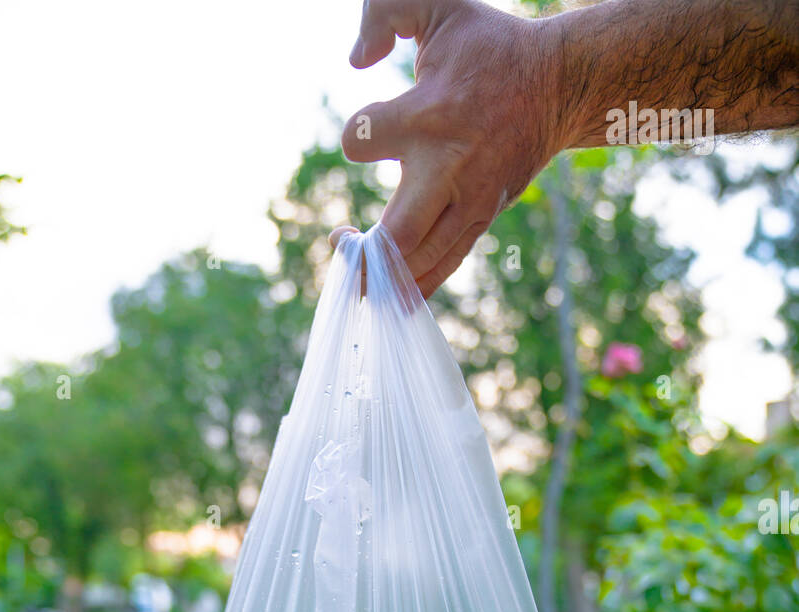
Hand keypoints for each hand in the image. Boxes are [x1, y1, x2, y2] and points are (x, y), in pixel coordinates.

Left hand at [332, 0, 566, 297]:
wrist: (558, 87)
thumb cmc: (489, 49)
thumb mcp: (440, 5)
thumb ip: (386, 12)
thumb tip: (357, 59)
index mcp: (430, 115)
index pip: (362, 140)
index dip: (353, 137)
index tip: (361, 135)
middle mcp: (448, 169)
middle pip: (398, 235)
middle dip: (360, 253)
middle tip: (340, 242)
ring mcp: (469, 202)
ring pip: (420, 262)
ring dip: (381, 277)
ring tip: (356, 276)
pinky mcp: (481, 221)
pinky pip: (443, 267)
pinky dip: (413, 288)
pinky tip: (387, 296)